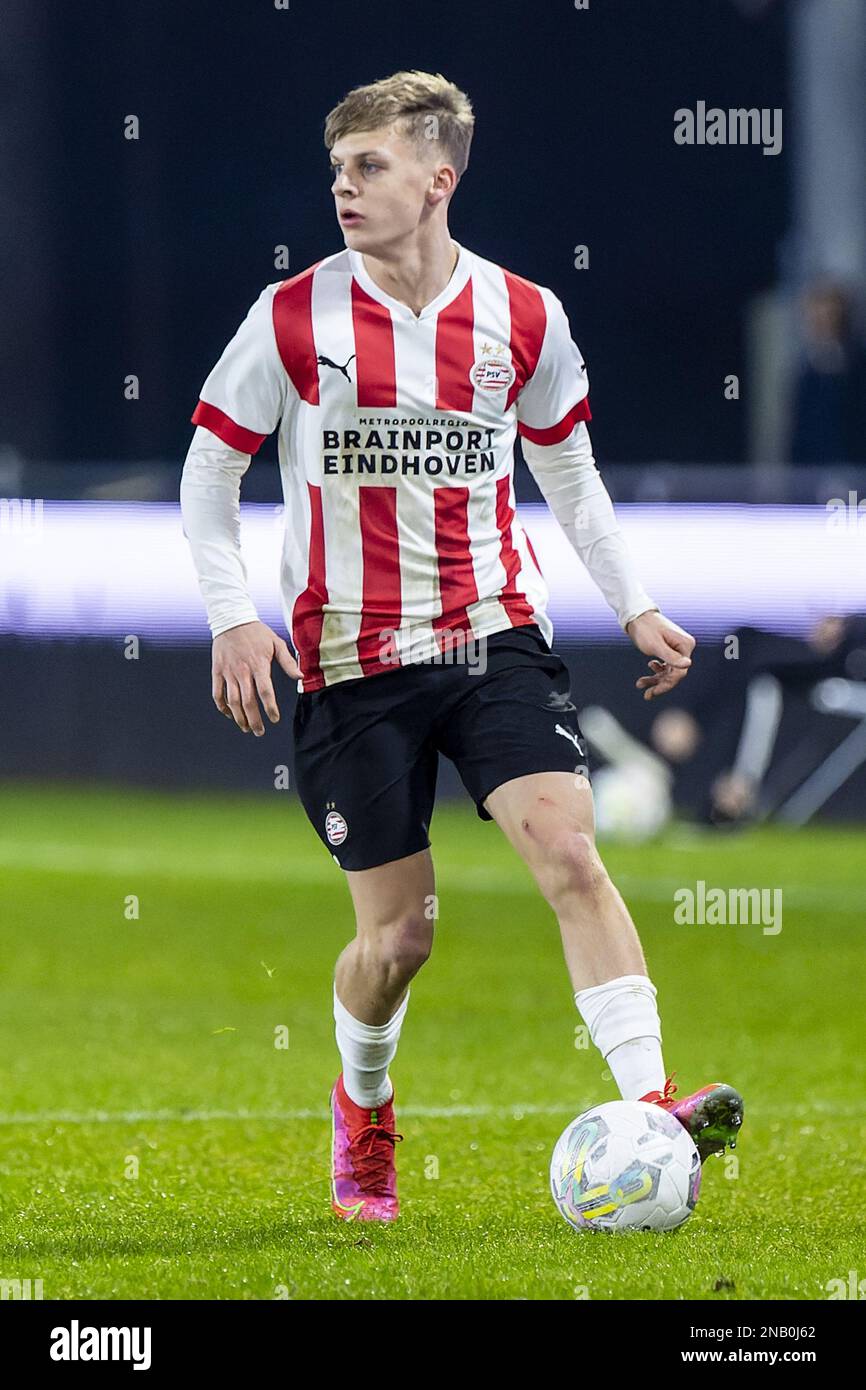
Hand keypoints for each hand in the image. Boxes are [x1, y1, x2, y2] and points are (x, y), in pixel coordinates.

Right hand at [212, 620, 300, 734]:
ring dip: (239, 717)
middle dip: (254, 720)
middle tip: (260, 732)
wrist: (231, 619)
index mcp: (259, 665)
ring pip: (232, 701)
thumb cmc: (257, 632)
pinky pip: (217, 693)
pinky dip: (222, 707)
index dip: (270, 708)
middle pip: (247, 702)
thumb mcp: (276, 643)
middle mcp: (242, 671)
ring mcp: (228, 672)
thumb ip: (288, 662)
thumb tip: (300, 676)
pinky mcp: (217, 671)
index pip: (265, 691)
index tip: (274, 719)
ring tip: (246, 728)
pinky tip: (230, 715)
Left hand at [627, 610, 695, 700]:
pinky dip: (656, 670)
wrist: (636, 616)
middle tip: (646, 695)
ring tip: (640, 684)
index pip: (680, 672)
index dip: (667, 684)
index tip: (653, 692)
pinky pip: (666, 665)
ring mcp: (678, 648)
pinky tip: (649, 668)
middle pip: (674, 673)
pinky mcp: (670, 649)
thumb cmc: (645, 628)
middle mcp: (684, 647)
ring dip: (655, 679)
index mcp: (685, 645)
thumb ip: (671, 656)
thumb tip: (687, 665)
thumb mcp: (656, 645)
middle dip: (659, 684)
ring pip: (669, 671)